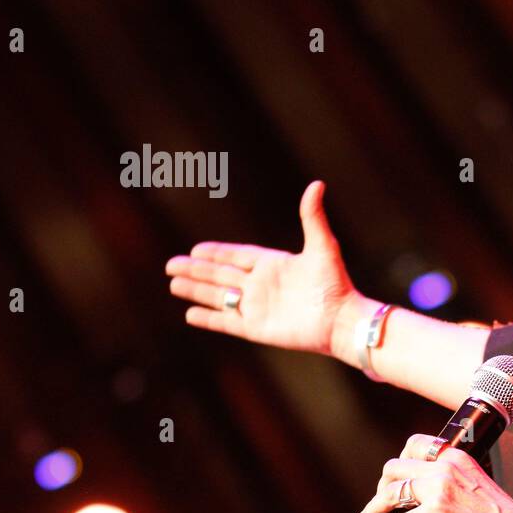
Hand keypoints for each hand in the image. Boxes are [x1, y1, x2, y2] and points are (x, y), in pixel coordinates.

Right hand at [165, 180, 356, 355]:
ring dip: (196, 290)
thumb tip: (317, 184)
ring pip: (219, 298)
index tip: (195, 249)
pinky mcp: (257, 329)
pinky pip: (227, 322)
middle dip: (196, 270)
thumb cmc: (336, 284)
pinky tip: (190, 314)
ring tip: (173, 284)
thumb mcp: (323, 247)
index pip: (238, 256)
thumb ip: (313, 217)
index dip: (217, 252)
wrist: (341, 321)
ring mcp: (259, 308)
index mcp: (274, 265)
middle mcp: (262, 285)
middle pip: (221, 276)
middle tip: (170, 265)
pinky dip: (208, 318)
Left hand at [355, 434, 512, 512]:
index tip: (395, 479)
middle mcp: (445, 467)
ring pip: (391, 491)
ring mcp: (440, 488)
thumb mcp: (476, 485)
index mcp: (456, 457)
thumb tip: (430, 500)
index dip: (399, 462)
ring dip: (373, 507)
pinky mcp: (438, 512)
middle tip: (381, 503)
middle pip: (394, 467)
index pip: (414, 446)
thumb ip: (454, 483)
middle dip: (382, 486)